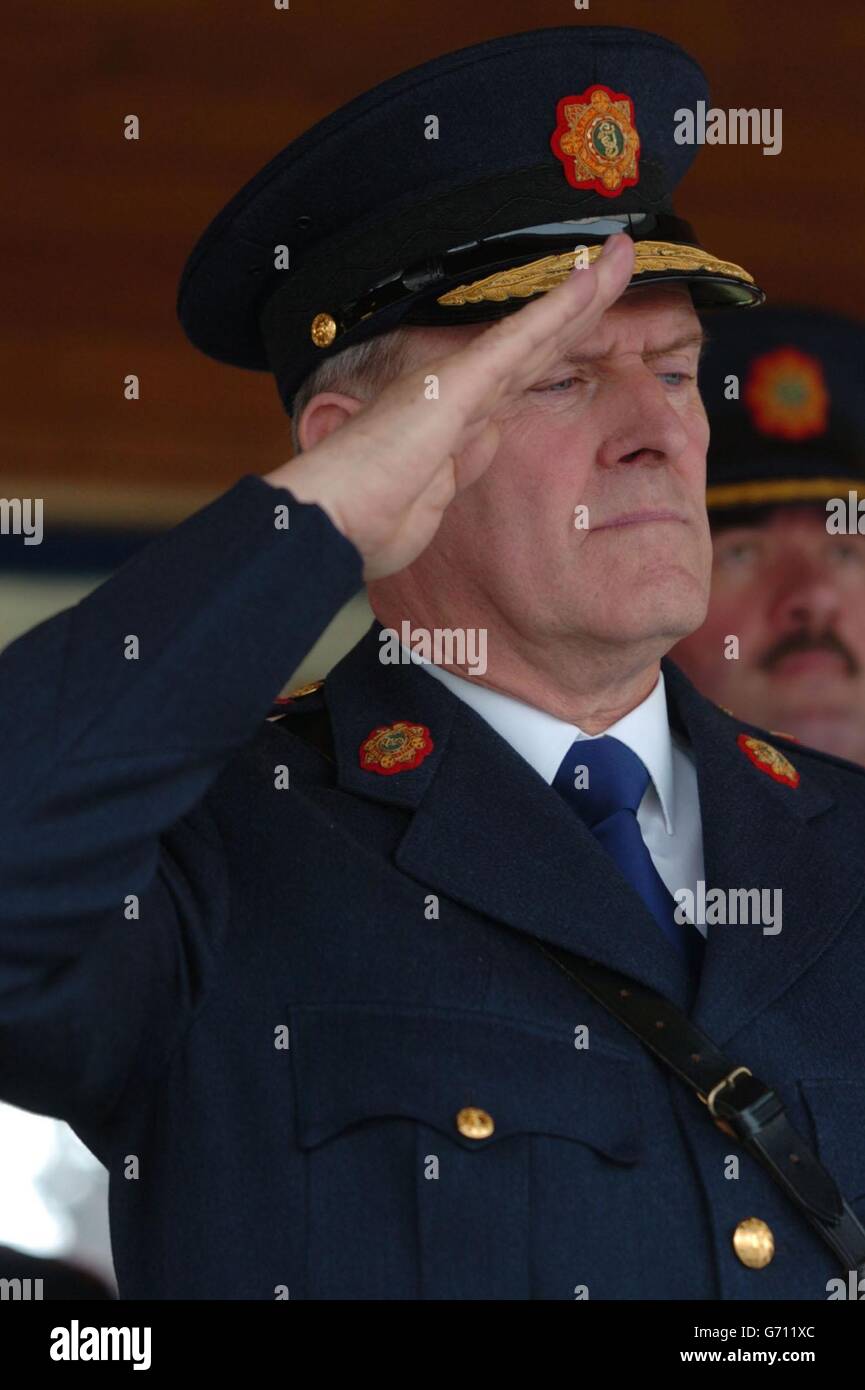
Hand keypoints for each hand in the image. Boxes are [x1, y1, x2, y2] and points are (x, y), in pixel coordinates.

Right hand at [263, 234, 634, 579]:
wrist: (334, 520)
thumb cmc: (369, 519)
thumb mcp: (434, 496)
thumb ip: (467, 462)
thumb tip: (492, 436)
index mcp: (460, 418)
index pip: (527, 369)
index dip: (563, 338)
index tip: (594, 312)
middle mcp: (464, 390)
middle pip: (541, 340)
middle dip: (586, 301)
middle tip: (622, 258)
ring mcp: (462, 381)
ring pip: (540, 329)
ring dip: (586, 290)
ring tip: (624, 252)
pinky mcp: (461, 381)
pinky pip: (522, 338)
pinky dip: (559, 307)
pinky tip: (592, 280)